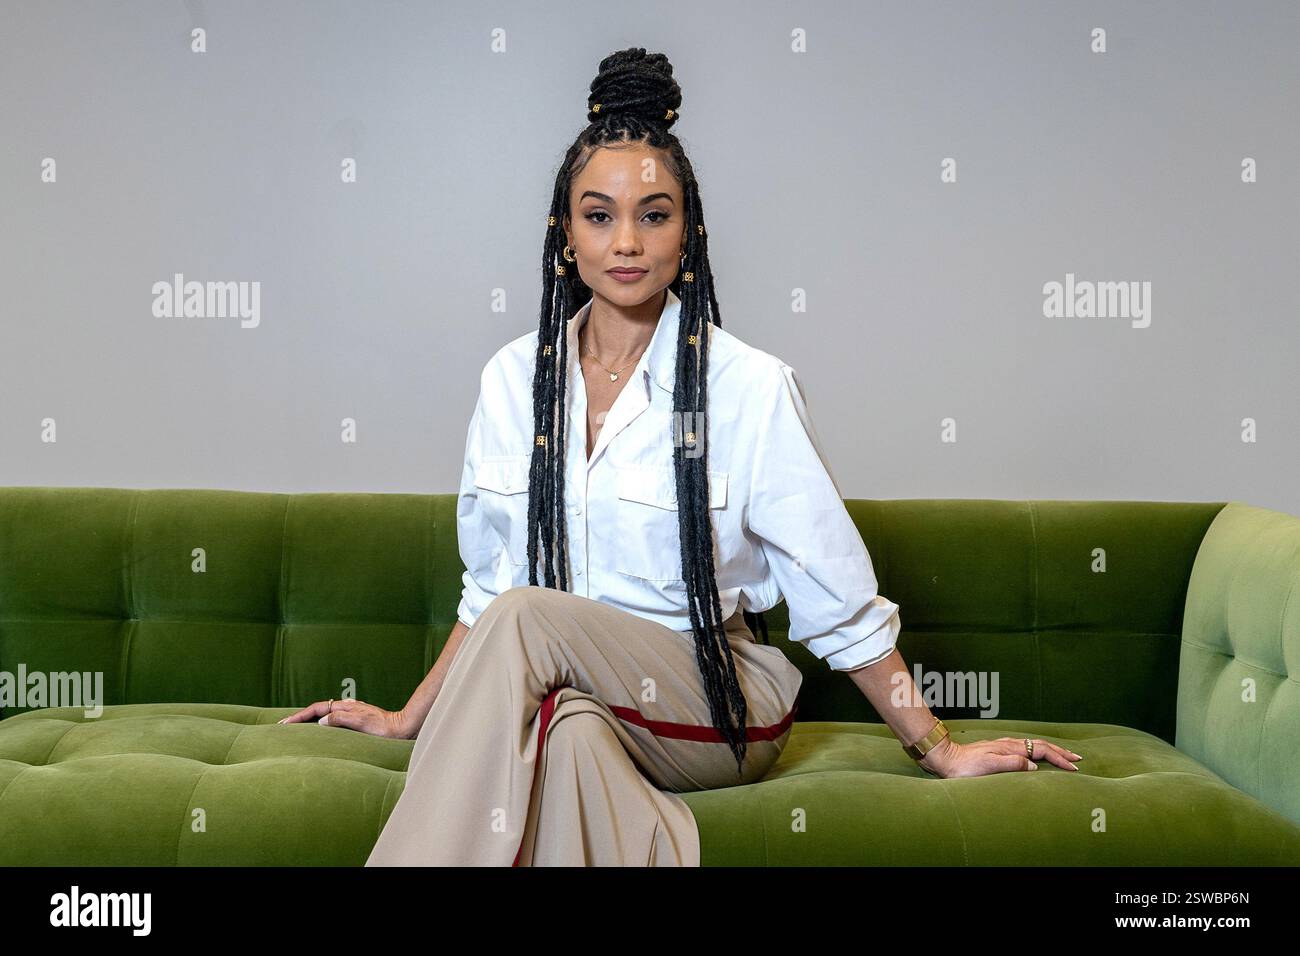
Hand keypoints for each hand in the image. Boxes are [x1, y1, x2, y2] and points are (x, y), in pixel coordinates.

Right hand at [276, 698, 413, 738]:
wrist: (402, 728)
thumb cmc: (384, 728)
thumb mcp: (361, 723)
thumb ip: (340, 719)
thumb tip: (320, 721)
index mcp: (346, 707)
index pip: (316, 709)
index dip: (299, 716)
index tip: (284, 724)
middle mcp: (347, 708)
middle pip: (318, 709)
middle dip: (300, 717)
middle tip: (282, 725)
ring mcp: (352, 713)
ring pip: (324, 714)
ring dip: (309, 720)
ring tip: (295, 728)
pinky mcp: (357, 721)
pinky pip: (333, 720)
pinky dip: (321, 723)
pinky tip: (319, 729)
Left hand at [918, 735, 1081, 778]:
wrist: (945, 759)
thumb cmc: (965, 766)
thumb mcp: (989, 765)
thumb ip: (1012, 764)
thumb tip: (1034, 765)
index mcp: (1010, 748)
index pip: (1042, 750)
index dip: (1059, 758)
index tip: (1074, 768)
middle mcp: (1009, 745)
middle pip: (1041, 745)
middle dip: (1060, 752)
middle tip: (1078, 759)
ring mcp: (1003, 747)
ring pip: (1033, 746)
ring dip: (1051, 751)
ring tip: (1064, 756)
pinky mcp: (997, 751)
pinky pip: (1025, 749)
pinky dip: (1037, 751)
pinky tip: (1036, 755)